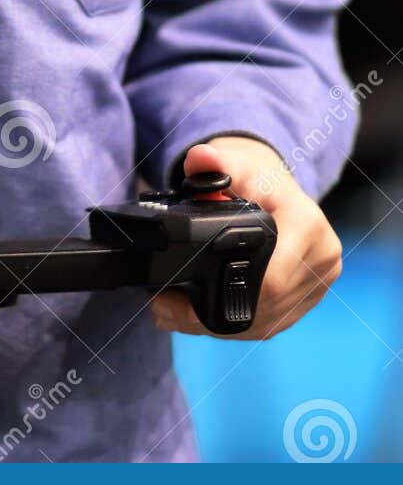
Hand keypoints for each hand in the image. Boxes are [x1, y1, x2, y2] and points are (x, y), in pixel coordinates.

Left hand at [150, 135, 341, 339]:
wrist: (276, 187)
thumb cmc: (254, 176)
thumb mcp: (234, 161)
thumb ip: (212, 161)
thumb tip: (199, 159)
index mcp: (309, 225)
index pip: (272, 278)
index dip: (229, 292)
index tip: (181, 294)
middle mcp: (322, 259)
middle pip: (265, 307)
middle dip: (211, 314)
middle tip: (162, 307)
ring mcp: (316, 286)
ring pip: (264, 323)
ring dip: (216, 325)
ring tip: (170, 313)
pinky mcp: (305, 302)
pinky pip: (266, 324)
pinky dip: (232, 323)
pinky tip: (197, 318)